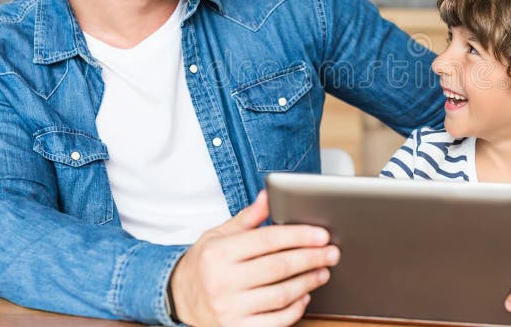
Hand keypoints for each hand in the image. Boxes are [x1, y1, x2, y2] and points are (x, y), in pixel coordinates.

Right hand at [170, 190, 339, 325]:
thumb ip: (248, 218)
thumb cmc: (205, 263)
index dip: (299, 236)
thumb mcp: (219, 234)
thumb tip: (268, 196)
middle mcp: (222, 281)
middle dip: (311, 258)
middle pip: (279, 267)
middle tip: (331, 252)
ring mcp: (229, 308)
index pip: (267, 240)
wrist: (179, 297)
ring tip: (323, 272)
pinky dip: (294, 309)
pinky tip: (304, 296)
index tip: (321, 235)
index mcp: (219, 253)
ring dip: (308, 282)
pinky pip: (275, 322)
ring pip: (281, 295)